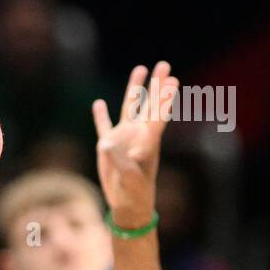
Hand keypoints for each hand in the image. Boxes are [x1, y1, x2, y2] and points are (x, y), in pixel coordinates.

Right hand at [92, 61, 177, 227]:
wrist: (127, 204)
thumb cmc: (134, 193)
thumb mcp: (130, 177)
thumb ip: (119, 158)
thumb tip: (106, 142)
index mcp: (148, 142)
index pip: (158, 115)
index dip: (164, 98)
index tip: (172, 81)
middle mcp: (138, 135)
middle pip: (148, 104)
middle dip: (156, 84)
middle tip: (164, 64)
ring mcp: (123, 138)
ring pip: (129, 107)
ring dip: (134, 88)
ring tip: (139, 69)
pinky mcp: (108, 146)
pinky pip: (104, 126)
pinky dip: (101, 115)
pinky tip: (98, 103)